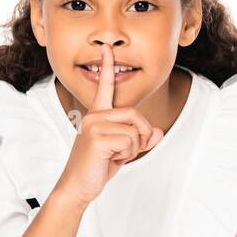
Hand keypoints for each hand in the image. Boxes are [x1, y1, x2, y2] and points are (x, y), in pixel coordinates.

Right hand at [51, 44, 162, 207]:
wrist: (77, 187)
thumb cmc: (97, 168)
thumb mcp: (123, 151)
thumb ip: (141, 139)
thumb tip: (158, 132)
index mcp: (97, 115)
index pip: (105, 87)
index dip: (107, 67)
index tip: (106, 48)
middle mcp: (94, 116)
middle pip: (135, 114)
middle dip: (142, 134)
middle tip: (129, 150)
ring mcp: (94, 124)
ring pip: (135, 130)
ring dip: (133, 147)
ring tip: (114, 155)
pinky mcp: (97, 137)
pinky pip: (130, 141)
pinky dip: (127, 154)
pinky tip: (110, 159)